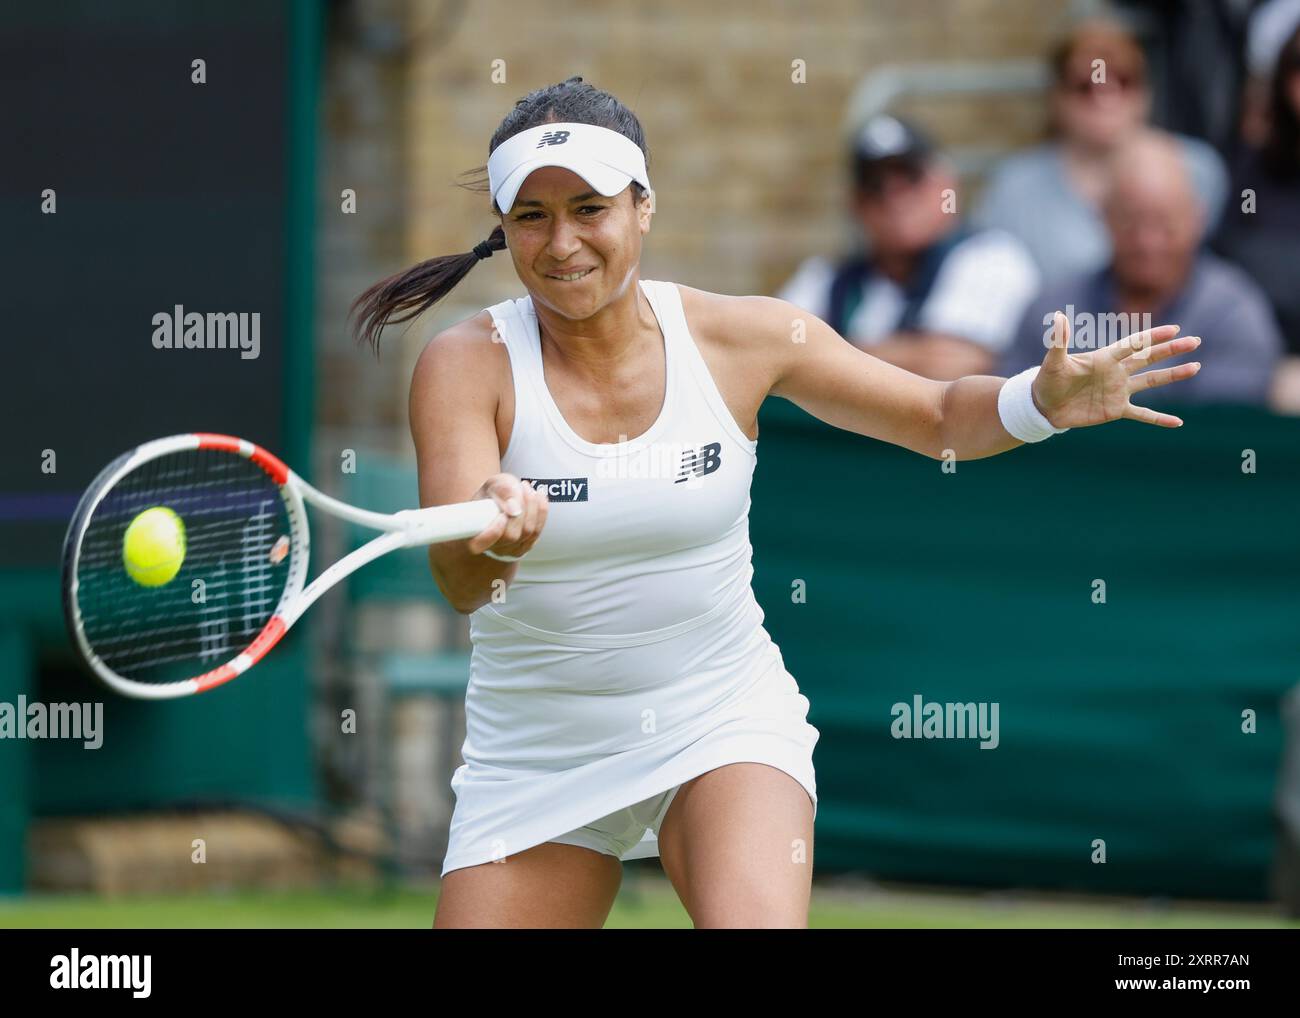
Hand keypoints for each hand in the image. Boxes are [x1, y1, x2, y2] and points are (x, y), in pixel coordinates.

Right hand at [466, 473, 548, 557]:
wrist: (500, 499)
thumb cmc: (492, 494)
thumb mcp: (493, 484)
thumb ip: (502, 491)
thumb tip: (514, 508)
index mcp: (473, 534)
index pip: (478, 545)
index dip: (492, 532)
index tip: (501, 514)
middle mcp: (491, 547)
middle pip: (511, 536)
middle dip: (522, 508)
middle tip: (521, 487)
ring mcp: (509, 550)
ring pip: (528, 533)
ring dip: (533, 506)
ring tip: (527, 488)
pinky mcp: (525, 546)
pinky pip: (537, 532)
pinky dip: (541, 511)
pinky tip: (539, 496)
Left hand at [1031, 311, 1201, 428]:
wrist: (1044, 407)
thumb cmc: (1047, 380)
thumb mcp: (1053, 361)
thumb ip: (1059, 341)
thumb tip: (1058, 316)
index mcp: (1104, 358)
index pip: (1134, 344)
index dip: (1153, 337)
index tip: (1174, 329)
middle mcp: (1116, 372)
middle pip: (1149, 358)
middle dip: (1171, 350)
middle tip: (1195, 341)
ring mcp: (1118, 391)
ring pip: (1151, 381)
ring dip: (1173, 375)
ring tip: (1194, 367)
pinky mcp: (1116, 410)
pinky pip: (1142, 414)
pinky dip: (1159, 419)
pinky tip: (1177, 422)